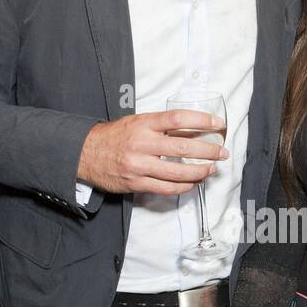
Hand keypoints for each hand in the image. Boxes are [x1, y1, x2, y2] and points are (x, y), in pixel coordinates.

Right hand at [77, 109, 228, 194]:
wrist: (85, 154)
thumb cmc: (114, 136)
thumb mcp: (136, 122)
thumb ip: (161, 126)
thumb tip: (193, 130)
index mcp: (143, 124)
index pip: (177, 119)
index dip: (201, 121)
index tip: (217, 124)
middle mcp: (142, 144)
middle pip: (183, 148)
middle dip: (208, 151)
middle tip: (222, 152)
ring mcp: (139, 166)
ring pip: (178, 172)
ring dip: (200, 172)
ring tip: (211, 169)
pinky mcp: (136, 183)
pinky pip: (166, 188)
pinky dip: (184, 186)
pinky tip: (193, 183)